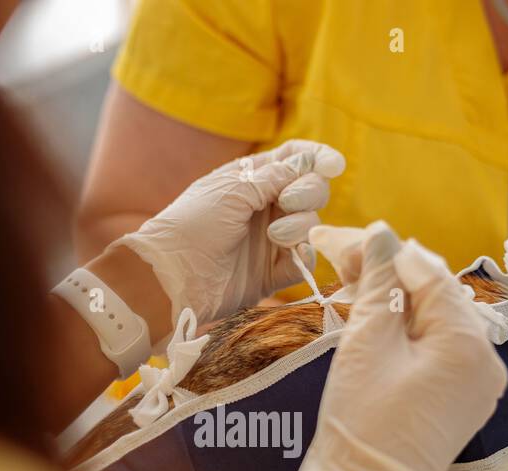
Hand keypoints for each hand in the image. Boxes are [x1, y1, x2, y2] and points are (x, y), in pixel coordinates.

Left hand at [113, 140, 345, 327]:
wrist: (172, 276)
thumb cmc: (193, 224)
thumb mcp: (233, 189)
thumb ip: (275, 176)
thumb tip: (310, 163)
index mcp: (253, 178)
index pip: (295, 159)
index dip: (318, 157)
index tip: (334, 165)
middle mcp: (267, 205)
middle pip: (312, 189)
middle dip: (309, 191)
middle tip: (287, 202)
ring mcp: (273, 239)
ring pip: (312, 224)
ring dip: (300, 225)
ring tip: (273, 235)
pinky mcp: (275, 272)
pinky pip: (306, 260)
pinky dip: (306, 254)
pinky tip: (293, 254)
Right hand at [287, 222, 507, 470]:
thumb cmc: (363, 423)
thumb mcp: (367, 344)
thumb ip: (378, 285)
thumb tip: (381, 236)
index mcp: (469, 343)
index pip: (426, 274)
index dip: (381, 252)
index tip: (338, 240)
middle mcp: (487, 360)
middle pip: (434, 296)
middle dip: (387, 274)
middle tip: (337, 258)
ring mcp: (480, 383)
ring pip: (437, 320)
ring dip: (396, 301)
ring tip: (349, 284)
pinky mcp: (464, 400)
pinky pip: (441, 348)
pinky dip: (409, 331)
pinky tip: (376, 320)